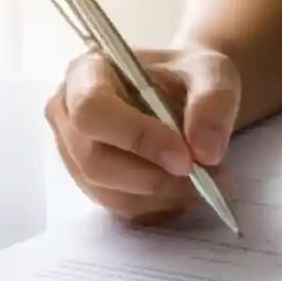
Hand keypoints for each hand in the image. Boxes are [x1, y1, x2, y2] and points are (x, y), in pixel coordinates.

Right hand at [44, 47, 240, 222]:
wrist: (188, 93)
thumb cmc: (189, 76)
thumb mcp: (213, 73)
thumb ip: (213, 101)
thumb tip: (205, 152)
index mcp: (86, 74)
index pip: (93, 110)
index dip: (137, 138)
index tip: (185, 157)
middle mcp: (68, 115)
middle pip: (95, 160)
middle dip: (153, 177)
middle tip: (203, 175)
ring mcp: (75, 154)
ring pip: (108, 191)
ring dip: (161, 195)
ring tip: (203, 181)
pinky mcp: (93, 184)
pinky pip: (121, 207)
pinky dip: (159, 206)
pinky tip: (185, 189)